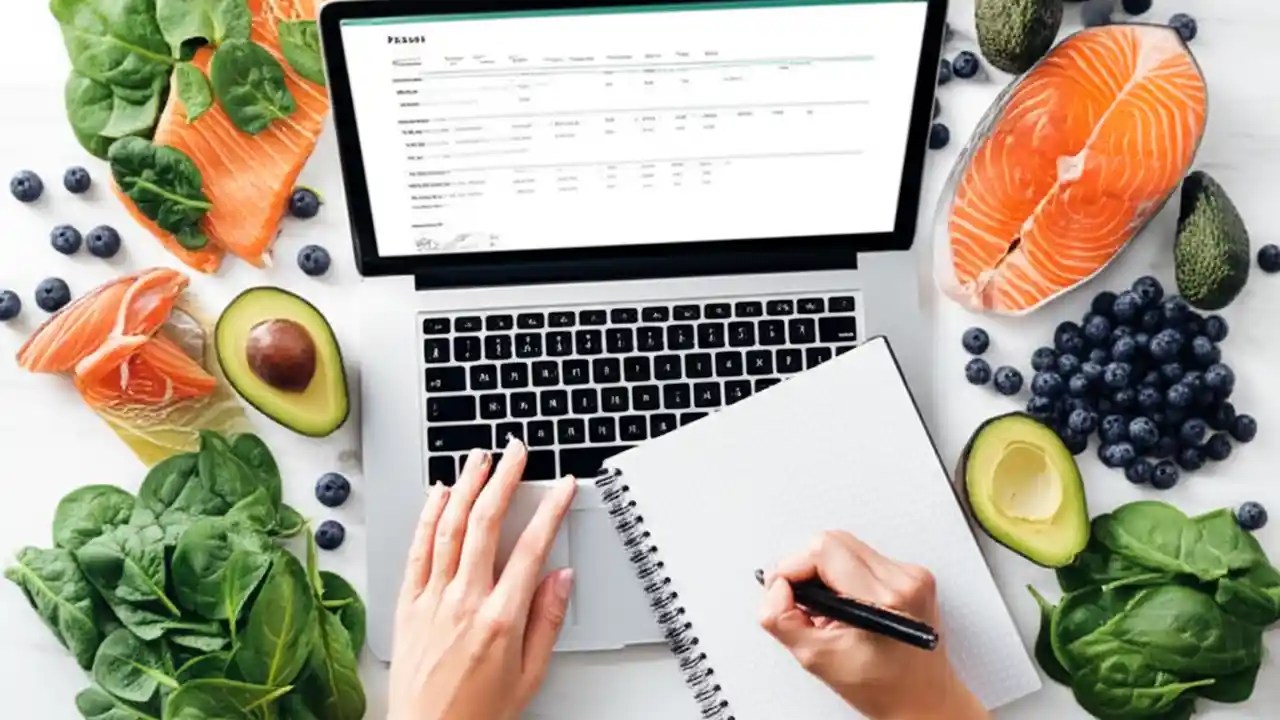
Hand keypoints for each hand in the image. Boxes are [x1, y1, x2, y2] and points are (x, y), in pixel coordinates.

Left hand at [389, 440, 576, 719]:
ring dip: (467, 486)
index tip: (563, 487)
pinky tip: (438, 494)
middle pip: (485, 523)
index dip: (551, 510)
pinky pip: (418, 549)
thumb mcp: (530, 674)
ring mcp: (431, 599)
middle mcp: (463, 601)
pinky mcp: (407, 604)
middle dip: (505, 479)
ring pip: (448, 527)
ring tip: (480, 458)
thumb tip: (561, 577)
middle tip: (517, 452)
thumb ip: (547, 621)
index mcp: (500, 619)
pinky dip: (428, 516)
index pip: (532, 548)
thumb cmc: (477, 713)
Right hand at [758, 531, 988, 719]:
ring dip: (825, 572)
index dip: (792, 568)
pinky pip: (862, 558)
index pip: (823, 550)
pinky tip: (846, 604)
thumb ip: (782, 620)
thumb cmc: (881, 687)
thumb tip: (774, 588)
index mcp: (885, 599)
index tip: (783, 591)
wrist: (922, 698)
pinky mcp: (911, 574)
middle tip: (803, 602)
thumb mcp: (818, 659)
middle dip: (806, 568)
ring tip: (827, 608)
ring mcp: (911, 574)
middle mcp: (904, 579)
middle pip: (832, 542)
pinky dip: (844, 576)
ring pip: (845, 547)